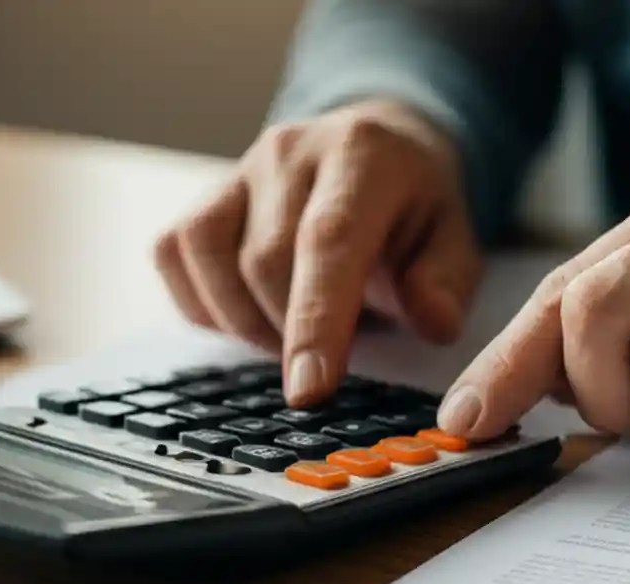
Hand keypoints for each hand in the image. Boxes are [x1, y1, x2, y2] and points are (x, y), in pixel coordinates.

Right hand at [154, 99, 482, 405]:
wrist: (381, 147)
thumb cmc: (416, 208)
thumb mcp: (456, 242)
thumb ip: (445, 285)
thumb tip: (433, 323)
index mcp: (363, 156)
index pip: (328, 241)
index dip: (315, 320)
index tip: (309, 389)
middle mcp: (291, 151)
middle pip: (264, 262)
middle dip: (292, 331)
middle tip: (332, 351)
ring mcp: (240, 169)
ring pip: (208, 259)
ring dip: (246, 322)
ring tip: (295, 333)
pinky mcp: (206, 194)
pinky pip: (173, 255)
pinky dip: (205, 304)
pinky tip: (249, 315)